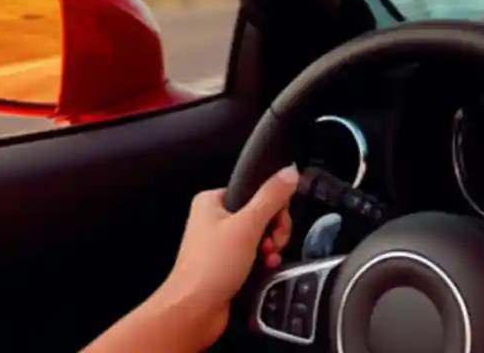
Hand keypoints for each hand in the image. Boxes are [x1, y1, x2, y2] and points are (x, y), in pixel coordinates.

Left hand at [156, 165, 298, 346]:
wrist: (195, 310)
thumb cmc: (210, 267)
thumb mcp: (247, 225)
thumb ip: (271, 197)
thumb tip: (289, 173)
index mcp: (212, 201)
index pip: (255, 190)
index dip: (273, 206)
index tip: (278, 221)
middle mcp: (214, 220)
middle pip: (260, 214)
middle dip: (273, 231)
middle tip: (271, 243)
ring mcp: (220, 244)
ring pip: (260, 237)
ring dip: (270, 249)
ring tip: (266, 259)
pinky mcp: (227, 265)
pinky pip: (254, 256)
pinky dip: (263, 262)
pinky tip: (264, 269)